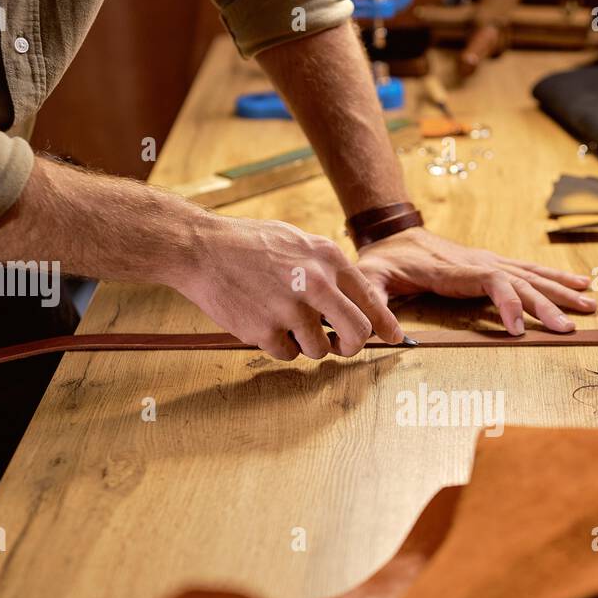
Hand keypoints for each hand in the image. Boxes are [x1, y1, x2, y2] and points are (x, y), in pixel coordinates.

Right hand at [175, 216, 403, 360]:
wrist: (201, 249)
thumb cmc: (250, 244)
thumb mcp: (298, 242)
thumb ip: (328, 270)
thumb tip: (354, 302)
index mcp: (328, 260)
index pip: (371, 300)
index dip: (386, 325)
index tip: (396, 339)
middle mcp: (315, 285)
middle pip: (357, 335)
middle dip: (353, 346)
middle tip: (342, 346)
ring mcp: (290, 310)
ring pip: (320, 350)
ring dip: (308, 345)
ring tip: (287, 323)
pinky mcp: (265, 331)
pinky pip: (287, 355)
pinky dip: (280, 347)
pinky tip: (264, 323)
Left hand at [355, 227, 595, 333]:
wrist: (391, 231)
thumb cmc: (380, 259)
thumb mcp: (369, 277)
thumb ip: (373, 300)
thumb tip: (385, 333)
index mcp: (451, 270)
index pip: (489, 282)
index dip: (507, 304)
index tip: (518, 331)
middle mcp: (476, 262)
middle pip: (519, 281)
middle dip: (546, 305)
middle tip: (569, 329)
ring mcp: (487, 261)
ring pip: (530, 275)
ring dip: (560, 291)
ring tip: (590, 305)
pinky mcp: (491, 263)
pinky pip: (528, 270)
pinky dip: (555, 277)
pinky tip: (579, 284)